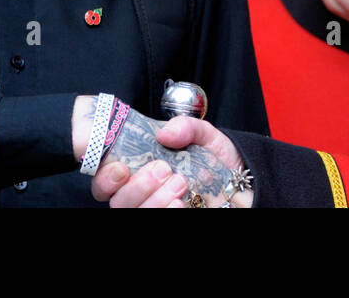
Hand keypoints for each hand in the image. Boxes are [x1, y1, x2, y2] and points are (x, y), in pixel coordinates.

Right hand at [91, 115, 252, 207]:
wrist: (243, 181)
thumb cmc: (216, 159)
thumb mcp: (204, 135)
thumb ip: (185, 126)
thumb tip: (165, 133)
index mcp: (139, 171)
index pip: (106, 183)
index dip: (105, 178)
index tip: (120, 167)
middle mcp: (143, 196)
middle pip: (118, 203)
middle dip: (137, 187)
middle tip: (162, 169)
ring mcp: (155, 209)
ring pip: (136, 215)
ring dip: (154, 201)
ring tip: (180, 183)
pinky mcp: (174, 217)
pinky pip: (158, 222)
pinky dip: (166, 213)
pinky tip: (181, 204)